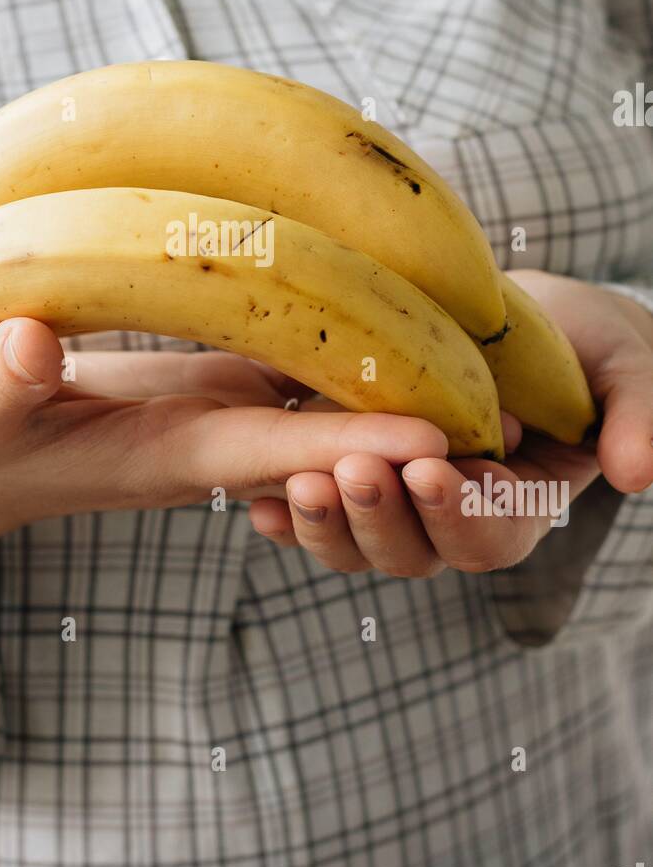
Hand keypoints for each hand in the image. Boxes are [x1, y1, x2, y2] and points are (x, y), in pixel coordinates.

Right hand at [0, 319, 447, 574]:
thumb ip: (2, 382)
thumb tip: (30, 334)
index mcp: (169, 453)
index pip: (276, 449)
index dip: (353, 438)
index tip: (440, 433)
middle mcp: (214, 434)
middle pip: (327, 426)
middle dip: (411, 415)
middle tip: (507, 391)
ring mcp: (220, 405)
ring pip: (321, 394)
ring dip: (391, 375)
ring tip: (479, 338)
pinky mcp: (214, 377)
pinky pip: (294, 366)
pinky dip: (341, 344)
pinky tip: (384, 300)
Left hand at [248, 271, 652, 576]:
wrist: (510, 314)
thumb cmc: (581, 339)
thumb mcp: (625, 365)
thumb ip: (637, 413)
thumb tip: (638, 472)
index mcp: (522, 502)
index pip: (492, 531)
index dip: (461, 512)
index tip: (431, 469)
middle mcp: (454, 515)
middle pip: (416, 551)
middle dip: (382, 517)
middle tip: (351, 471)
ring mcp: (397, 500)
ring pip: (358, 544)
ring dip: (327, 523)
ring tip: (296, 485)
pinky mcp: (352, 473)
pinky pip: (317, 512)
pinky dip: (285, 515)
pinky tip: (253, 502)